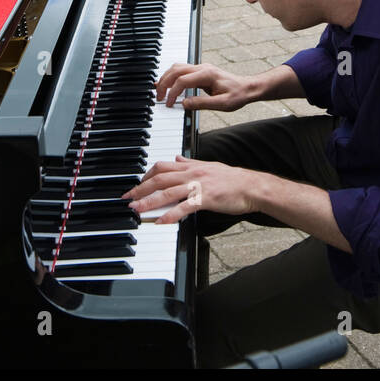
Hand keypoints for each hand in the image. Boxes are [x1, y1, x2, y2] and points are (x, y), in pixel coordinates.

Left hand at [123, 156, 256, 223]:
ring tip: (136, 209)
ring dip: (149, 201)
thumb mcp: (209, 165)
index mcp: (191, 167)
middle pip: (159, 179)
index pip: (162, 167)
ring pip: (167, 192)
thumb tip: (177, 159)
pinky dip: (170, 215)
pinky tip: (160, 221)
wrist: (251, 186)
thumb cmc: (233, 179)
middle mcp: (191, 174)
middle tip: (128, 198)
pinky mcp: (205, 199)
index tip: (137, 184)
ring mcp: (198, 186)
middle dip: (140, 189)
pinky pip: (184, 207)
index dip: (146, 175)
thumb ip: (191, 163)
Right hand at [155, 62, 255, 111]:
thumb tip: (184, 104)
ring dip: (166, 78)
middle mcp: (203, 68)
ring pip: (177, 67)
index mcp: (207, 74)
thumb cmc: (238, 95)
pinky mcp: (200, 71)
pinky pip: (181, 70)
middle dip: (164, 83)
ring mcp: (201, 68)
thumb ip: (202, 103)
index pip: (182, 81)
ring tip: (160, 91)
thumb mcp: (222, 104)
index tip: (170, 104)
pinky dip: (172, 77)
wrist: (247, 88)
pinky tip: (167, 84)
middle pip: (176, 70)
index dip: (173, 93)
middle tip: (159, 97)